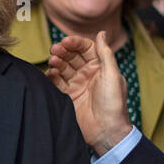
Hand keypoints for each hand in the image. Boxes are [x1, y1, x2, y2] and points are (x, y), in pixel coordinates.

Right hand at [46, 32, 132, 154]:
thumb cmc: (113, 103)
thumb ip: (105, 53)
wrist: (106, 131)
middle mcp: (88, 74)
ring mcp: (77, 85)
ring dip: (57, 62)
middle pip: (72, 56)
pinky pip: (57, 82)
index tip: (65, 41)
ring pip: (63, 68)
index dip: (75, 43)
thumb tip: (102, 32)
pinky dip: (52, 76)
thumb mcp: (112, 75)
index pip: (86, 48)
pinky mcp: (68, 96)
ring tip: (52, 61)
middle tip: (55, 50)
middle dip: (63, 51)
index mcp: (100, 67)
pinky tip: (50, 73)